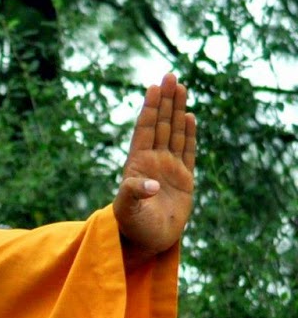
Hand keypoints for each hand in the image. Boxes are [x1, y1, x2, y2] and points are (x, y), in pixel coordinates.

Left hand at [112, 71, 196, 254]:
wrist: (147, 243)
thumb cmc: (132, 227)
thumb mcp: (127, 211)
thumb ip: (134, 194)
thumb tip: (151, 184)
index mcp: (137, 165)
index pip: (145, 130)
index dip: (150, 108)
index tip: (153, 86)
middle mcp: (153, 162)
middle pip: (161, 124)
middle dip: (164, 100)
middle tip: (169, 75)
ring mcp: (168, 168)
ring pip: (174, 132)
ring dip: (177, 110)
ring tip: (180, 87)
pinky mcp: (183, 178)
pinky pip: (187, 150)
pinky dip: (188, 133)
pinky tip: (189, 116)